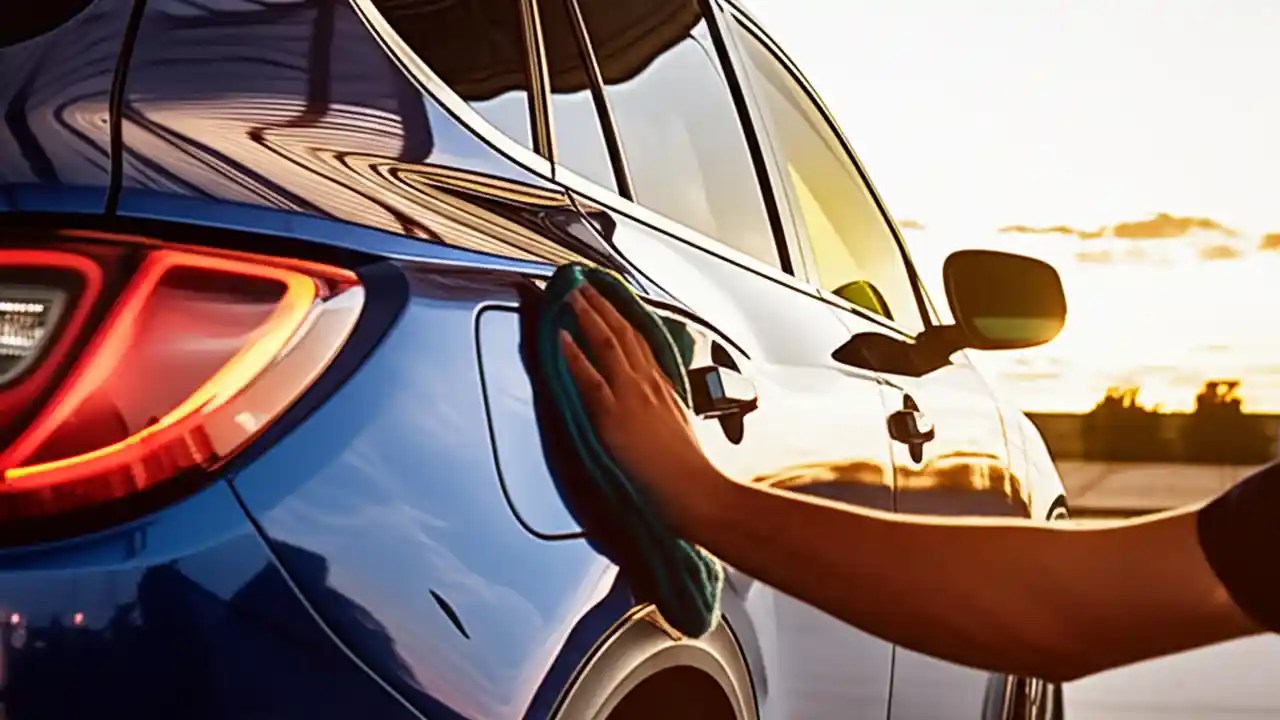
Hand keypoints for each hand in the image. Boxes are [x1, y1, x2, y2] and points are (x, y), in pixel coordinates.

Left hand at [560, 286, 727, 532]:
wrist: (694, 490)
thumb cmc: (687, 470)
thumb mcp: (678, 425)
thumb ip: (663, 406)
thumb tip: (651, 401)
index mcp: (662, 386)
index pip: (640, 340)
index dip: (621, 316)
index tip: (608, 299)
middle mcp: (648, 383)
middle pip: (622, 332)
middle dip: (601, 304)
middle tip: (583, 284)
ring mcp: (631, 395)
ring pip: (607, 343)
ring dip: (586, 315)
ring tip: (570, 295)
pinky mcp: (613, 414)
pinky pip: (590, 376)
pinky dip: (574, 353)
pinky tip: (561, 337)